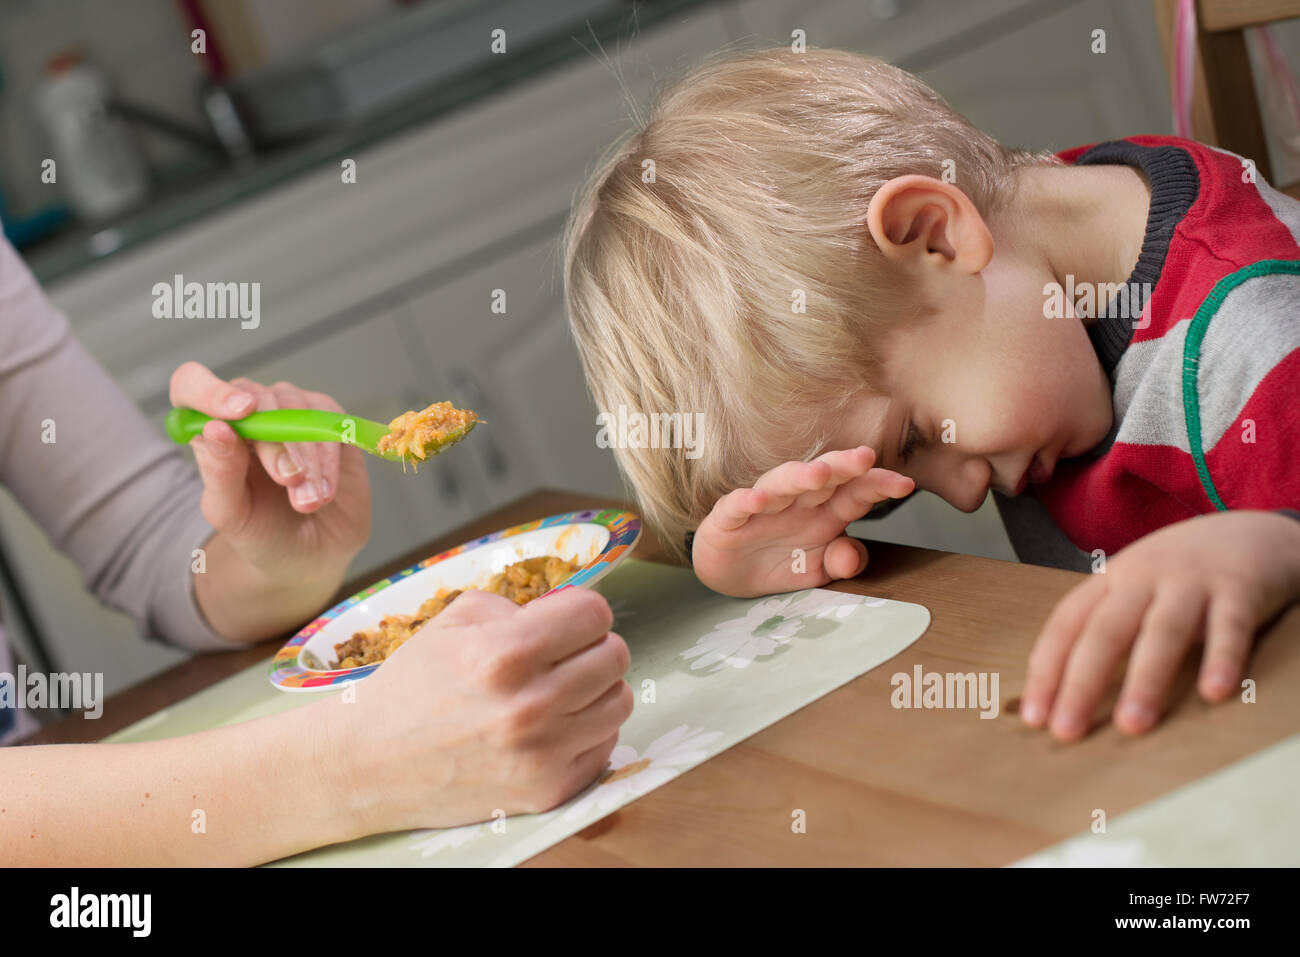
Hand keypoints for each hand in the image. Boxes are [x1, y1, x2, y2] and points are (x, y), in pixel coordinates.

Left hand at [169, 360, 370, 587]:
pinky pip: (329, 421)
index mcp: (211, 430)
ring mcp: (291, 412)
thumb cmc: (261, 532)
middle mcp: (249, 413)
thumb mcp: (231, 513)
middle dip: (274, 442)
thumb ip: (219, 472)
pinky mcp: (328, 421)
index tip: (239, 413)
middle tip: (288, 481)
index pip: (193, 385)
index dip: (211, 391)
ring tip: (308, 501)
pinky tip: (325, 490)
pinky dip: (328, 458)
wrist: (310, 554)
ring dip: (307, 457)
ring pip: (296, 408)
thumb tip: (216, 429)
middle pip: (255, 397)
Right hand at [336, 587, 633, 831]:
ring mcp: (543, 754)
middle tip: (563, 654)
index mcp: (506, 654)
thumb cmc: (413, 687)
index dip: (581, 611)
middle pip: (615, 655)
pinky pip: (605, 745)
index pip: (594, 614)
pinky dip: (586, 731)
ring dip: (596, 689)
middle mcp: (531, 705)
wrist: (370, 764)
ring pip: (620, 701)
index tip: (565, 620)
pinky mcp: (549, 790)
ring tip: (561, 690)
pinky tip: (552, 727)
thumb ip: (519, 608)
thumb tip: (568, 612)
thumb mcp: (455, 621)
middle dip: (592, 646)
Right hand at [691, 446, 914, 597]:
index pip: (856, 492)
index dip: (879, 484)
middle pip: (823, 478)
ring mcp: (762, 507)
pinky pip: (736, 507)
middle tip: (866, 457)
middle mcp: (797, 502)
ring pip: (782, 484)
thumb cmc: (779, 562)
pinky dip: (745, 501)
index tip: (905, 484)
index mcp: (825, 512)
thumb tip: (851, 554)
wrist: (730, 573)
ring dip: (799, 476)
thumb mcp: (819, 571)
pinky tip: (757, 500)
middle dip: (844, 465)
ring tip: (819, 474)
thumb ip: (843, 562)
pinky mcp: (728, 518)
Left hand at [1020, 511, 1299, 740]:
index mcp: (1110, 579)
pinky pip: (1230, 626)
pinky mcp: (1240, 588)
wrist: (1249, 530)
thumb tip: (1067, 694)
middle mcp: (1143, 577)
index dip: (1047, 669)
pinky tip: (1214, 693)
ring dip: (1144, 679)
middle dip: (1082, 683)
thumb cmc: (1179, 574)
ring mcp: (1191, 580)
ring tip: (1132, 725)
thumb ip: (1107, 628)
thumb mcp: (1134, 588)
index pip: (1067, 624)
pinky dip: (1222, 658)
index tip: (1034, 716)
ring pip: (1162, 630)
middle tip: (1068, 732)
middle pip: (1105, 630)